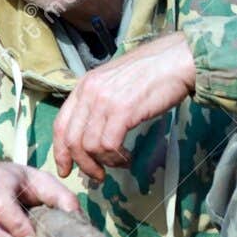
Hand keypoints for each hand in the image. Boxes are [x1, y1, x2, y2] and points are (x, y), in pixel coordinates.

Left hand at [53, 32, 195, 180]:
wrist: (176, 60)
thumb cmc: (152, 72)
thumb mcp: (115, 83)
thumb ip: (99, 103)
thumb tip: (93, 132)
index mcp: (84, 85)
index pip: (61, 124)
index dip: (60, 151)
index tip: (66, 169)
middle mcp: (89, 92)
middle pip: (72, 139)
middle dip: (82, 164)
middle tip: (97, 176)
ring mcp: (105, 100)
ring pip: (89, 146)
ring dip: (103, 162)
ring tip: (119, 163)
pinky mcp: (122, 110)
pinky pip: (108, 145)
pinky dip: (116, 158)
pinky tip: (128, 157)